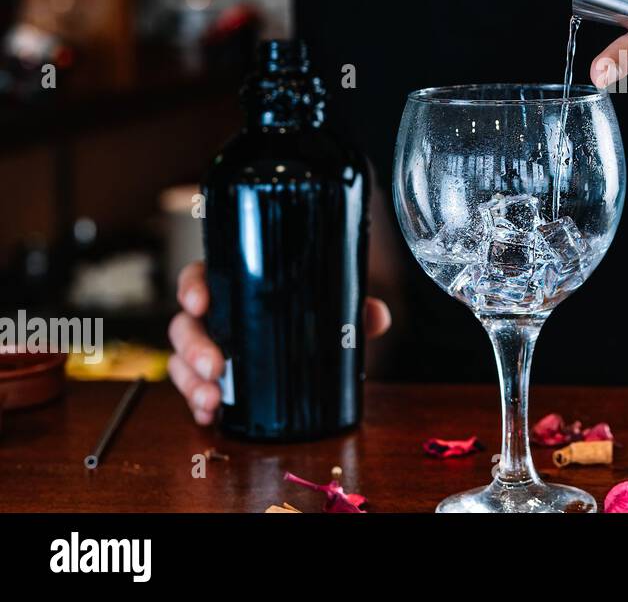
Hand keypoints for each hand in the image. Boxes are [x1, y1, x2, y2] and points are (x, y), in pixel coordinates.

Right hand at [167, 260, 391, 425]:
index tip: (199, 301)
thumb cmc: (310, 315)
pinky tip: (210, 416)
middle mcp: (215, 317)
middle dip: (195, 348)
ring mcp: (207, 349)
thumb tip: (378, 317)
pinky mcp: (209, 380)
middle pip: (185, 326)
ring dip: (191, 383)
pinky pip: (193, 391)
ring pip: (182, 362)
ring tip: (213, 399)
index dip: (192, 287)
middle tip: (214, 366)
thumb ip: (355, 308)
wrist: (313, 349)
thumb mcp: (330, 308)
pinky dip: (198, 405)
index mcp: (236, 287)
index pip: (201, 277)